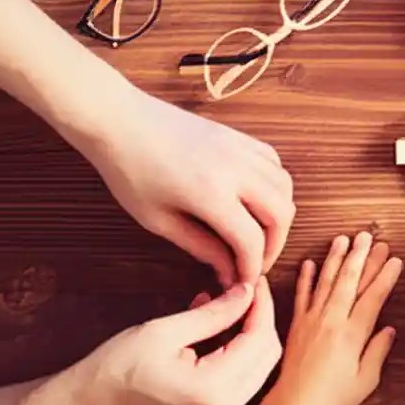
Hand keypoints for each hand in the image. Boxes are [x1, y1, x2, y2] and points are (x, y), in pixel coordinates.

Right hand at [66, 280, 281, 404]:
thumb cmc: (117, 370)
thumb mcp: (164, 332)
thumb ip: (213, 313)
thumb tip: (247, 292)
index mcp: (213, 391)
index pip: (258, 339)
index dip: (261, 306)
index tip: (255, 281)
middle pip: (268, 354)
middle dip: (261, 318)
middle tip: (247, 289)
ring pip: (260, 365)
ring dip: (252, 332)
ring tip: (233, 302)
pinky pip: (244, 375)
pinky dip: (240, 348)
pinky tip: (221, 324)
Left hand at [81, 89, 294, 286]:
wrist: (120, 122)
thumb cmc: (129, 172)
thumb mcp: (158, 220)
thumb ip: (200, 247)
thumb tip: (228, 272)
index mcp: (210, 193)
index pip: (251, 240)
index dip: (252, 267)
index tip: (244, 283)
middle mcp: (236, 170)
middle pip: (280, 214)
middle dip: (274, 245)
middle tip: (256, 261)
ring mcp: (241, 149)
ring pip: (284, 187)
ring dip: (279, 215)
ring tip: (260, 232)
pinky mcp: (239, 137)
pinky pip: (274, 163)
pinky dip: (275, 185)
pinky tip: (258, 198)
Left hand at [260, 232, 400, 404]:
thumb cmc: (333, 396)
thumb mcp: (366, 380)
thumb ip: (378, 351)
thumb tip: (389, 329)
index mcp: (352, 334)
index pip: (373, 298)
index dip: (385, 277)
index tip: (395, 260)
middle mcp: (332, 321)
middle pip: (350, 282)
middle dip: (362, 257)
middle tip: (370, 238)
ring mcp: (312, 320)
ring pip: (327, 282)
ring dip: (336, 259)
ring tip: (344, 239)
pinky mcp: (297, 324)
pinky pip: (302, 295)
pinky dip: (306, 278)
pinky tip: (310, 262)